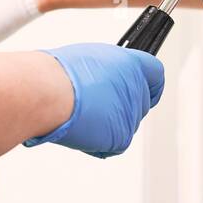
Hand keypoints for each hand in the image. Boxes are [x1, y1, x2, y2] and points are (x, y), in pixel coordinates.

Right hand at [27, 42, 164, 156]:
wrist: (47, 93)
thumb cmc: (59, 73)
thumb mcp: (89, 58)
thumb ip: (108, 70)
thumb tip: (106, 79)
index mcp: (130, 63)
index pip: (155, 74)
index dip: (150, 85)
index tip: (147, 91)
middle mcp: (135, 88)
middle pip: (140, 103)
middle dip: (121, 107)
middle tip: (96, 105)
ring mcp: (130, 113)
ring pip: (125, 124)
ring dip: (107, 124)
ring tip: (82, 114)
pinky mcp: (121, 136)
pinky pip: (114, 144)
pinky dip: (99, 143)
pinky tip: (83, 129)